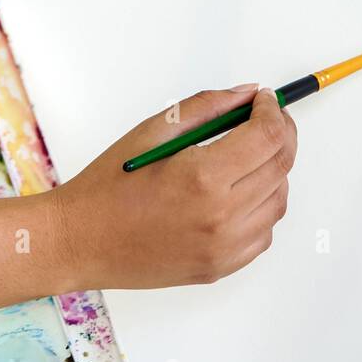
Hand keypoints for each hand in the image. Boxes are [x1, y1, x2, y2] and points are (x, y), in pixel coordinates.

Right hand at [52, 86, 297, 289]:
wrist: (81, 240)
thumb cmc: (110, 185)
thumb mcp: (154, 130)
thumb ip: (207, 107)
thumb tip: (247, 95)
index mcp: (204, 176)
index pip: (268, 136)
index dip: (273, 110)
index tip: (264, 100)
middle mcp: (221, 216)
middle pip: (281, 166)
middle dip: (280, 134)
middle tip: (264, 119)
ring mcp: (224, 248)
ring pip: (278, 200)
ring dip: (272, 171)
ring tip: (245, 156)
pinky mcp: (220, 267)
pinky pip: (263, 233)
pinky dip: (261, 207)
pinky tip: (235, 192)